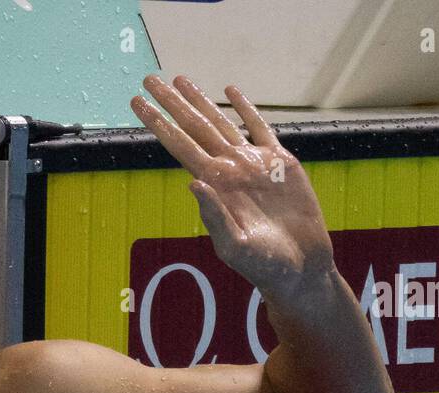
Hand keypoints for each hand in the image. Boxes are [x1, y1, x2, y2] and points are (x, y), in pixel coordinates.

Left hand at [131, 75, 334, 301]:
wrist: (301, 268)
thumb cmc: (265, 266)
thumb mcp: (236, 247)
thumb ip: (214, 217)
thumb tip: (194, 183)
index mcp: (214, 186)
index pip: (179, 146)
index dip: (159, 123)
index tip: (137, 102)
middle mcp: (229, 170)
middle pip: (194, 127)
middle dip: (172, 103)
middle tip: (149, 78)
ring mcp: (254, 164)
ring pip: (221, 122)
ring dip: (201, 100)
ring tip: (180, 80)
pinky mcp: (281, 164)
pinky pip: (260, 128)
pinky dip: (246, 109)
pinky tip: (230, 91)